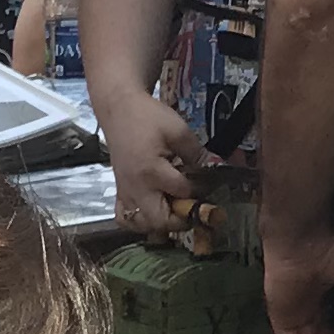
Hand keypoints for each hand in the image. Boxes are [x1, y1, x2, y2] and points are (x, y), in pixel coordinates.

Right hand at [96, 86, 207, 231]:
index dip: (200, 191)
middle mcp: (136, 187)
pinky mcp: (119, 192)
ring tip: (175, 208)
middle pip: (159, 221)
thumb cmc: (148, 117)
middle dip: (181, 219)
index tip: (210, 185)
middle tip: (193, 207)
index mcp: (152, 170)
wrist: (118, 109)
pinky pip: (125, 219)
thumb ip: (197, 153)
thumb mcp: (178, 130)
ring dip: (161, 223)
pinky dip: (140, 221)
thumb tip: (215, 168)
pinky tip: (153, 210)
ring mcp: (125, 192)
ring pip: (142, 225)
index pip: (183, 192)